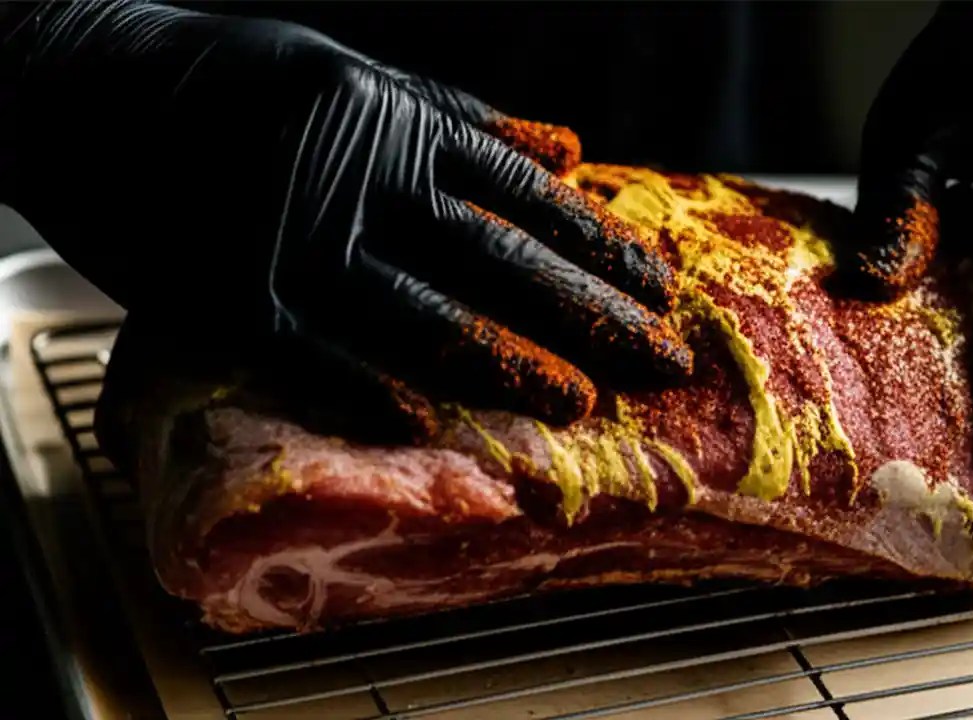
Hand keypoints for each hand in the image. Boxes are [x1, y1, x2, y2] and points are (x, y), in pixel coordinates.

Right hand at [1, 1, 691, 427]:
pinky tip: (431, 424)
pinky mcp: (226, 294)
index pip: (524, 197)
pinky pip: (313, 352)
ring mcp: (294, 238)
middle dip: (587, 315)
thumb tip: (570, 154)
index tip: (658, 291)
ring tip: (578, 404)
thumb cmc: (229, 82)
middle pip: (496, 259)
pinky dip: (370, 387)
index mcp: (398, 126)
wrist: (83, 81)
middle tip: (660, 363)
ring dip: (505, 363)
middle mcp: (359, 178)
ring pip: (420, 311)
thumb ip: (462, 121)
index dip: (598, 247)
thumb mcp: (355, 75)